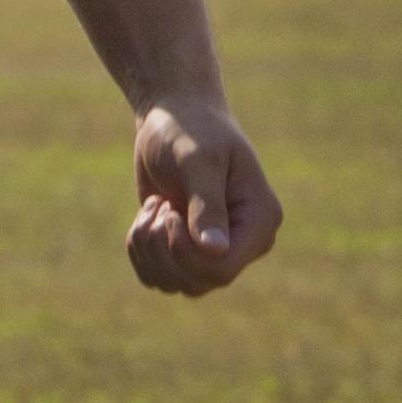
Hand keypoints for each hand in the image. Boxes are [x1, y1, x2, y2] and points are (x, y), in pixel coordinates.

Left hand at [127, 96, 281, 296]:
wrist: (175, 117)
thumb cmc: (190, 130)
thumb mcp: (198, 161)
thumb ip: (207, 206)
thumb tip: (216, 252)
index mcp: (261, 220)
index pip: (223, 269)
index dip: (185, 253)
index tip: (169, 214)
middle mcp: (244, 243)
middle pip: (198, 283)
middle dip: (162, 249)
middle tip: (159, 206)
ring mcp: (215, 251)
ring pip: (174, 284)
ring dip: (148, 248)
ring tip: (154, 206)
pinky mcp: (187, 252)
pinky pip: (156, 276)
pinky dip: (140, 251)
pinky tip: (147, 215)